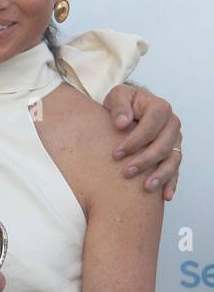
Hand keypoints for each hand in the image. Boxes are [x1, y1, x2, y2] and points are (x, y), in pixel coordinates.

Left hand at [104, 83, 181, 200]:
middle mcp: (171, 124)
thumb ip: (119, 106)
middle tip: (126, 172)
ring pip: (172, 160)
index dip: (135, 141)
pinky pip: (175, 170)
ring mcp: (174, 141)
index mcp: (160, 108)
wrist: (128, 109)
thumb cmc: (123, 103)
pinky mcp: (172, 154)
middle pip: (163, 145)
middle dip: (145, 160)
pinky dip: (171, 183)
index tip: (116, 154)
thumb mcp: (117, 96)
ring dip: (160, 175)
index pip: (151, 126)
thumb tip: (122, 123)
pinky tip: (165, 195)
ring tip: (146, 188)